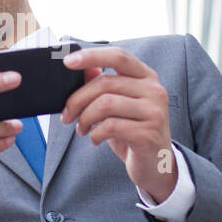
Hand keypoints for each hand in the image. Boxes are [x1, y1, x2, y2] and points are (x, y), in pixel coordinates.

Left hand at [59, 46, 176, 202]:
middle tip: (67, 115)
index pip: (118, 56)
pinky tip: (95, 139)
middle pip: (105, 83)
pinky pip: (110, 126)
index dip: (92, 56)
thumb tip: (83, 68)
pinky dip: (95, 134)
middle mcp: (154, 90)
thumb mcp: (117, 105)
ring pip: (105, 104)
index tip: (67, 62)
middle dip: (78, 99)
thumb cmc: (133, 130)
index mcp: (146, 77)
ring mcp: (154, 112)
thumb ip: (103, 85)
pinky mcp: (148, 133)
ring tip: (82, 128)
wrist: (155, 164)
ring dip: (85, 118)